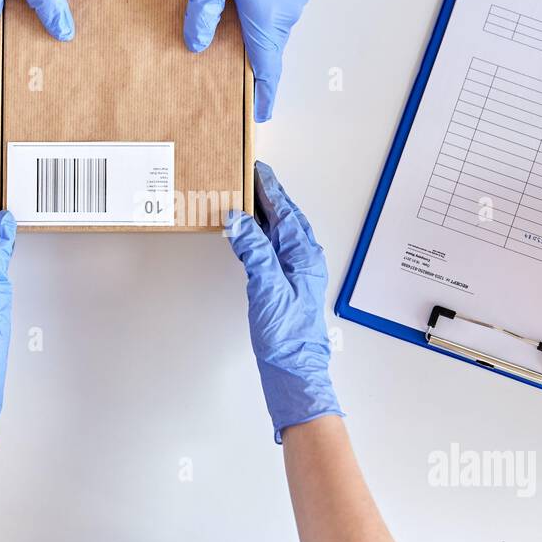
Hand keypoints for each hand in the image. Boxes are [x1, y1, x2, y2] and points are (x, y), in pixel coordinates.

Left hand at [184, 0, 327, 121]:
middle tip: (223, 65)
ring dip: (248, 30)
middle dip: (246, 61)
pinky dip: (256, 9)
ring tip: (222, 23)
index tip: (260, 114)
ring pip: (268, 25)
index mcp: (267, 24)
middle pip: (264, 49)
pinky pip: (273, 6)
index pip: (267, 73)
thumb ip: (201, 12)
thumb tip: (195, 42)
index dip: (263, 97)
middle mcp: (285, 17)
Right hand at [226, 161, 342, 441]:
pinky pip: (272, 251)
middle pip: (284, 219)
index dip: (270, 189)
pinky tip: (250, 239)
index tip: (257, 169)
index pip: (284, 212)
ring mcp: (295, 275)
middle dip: (269, 197)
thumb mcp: (268, 288)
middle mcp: (303, 261)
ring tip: (247, 200)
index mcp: (303, 256)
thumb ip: (254, 251)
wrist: (295, 372)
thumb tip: (238, 218)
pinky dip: (260, 238)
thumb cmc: (288, 336)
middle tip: (251, 177)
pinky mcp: (286, 288)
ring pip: (279, 234)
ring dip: (264, 216)